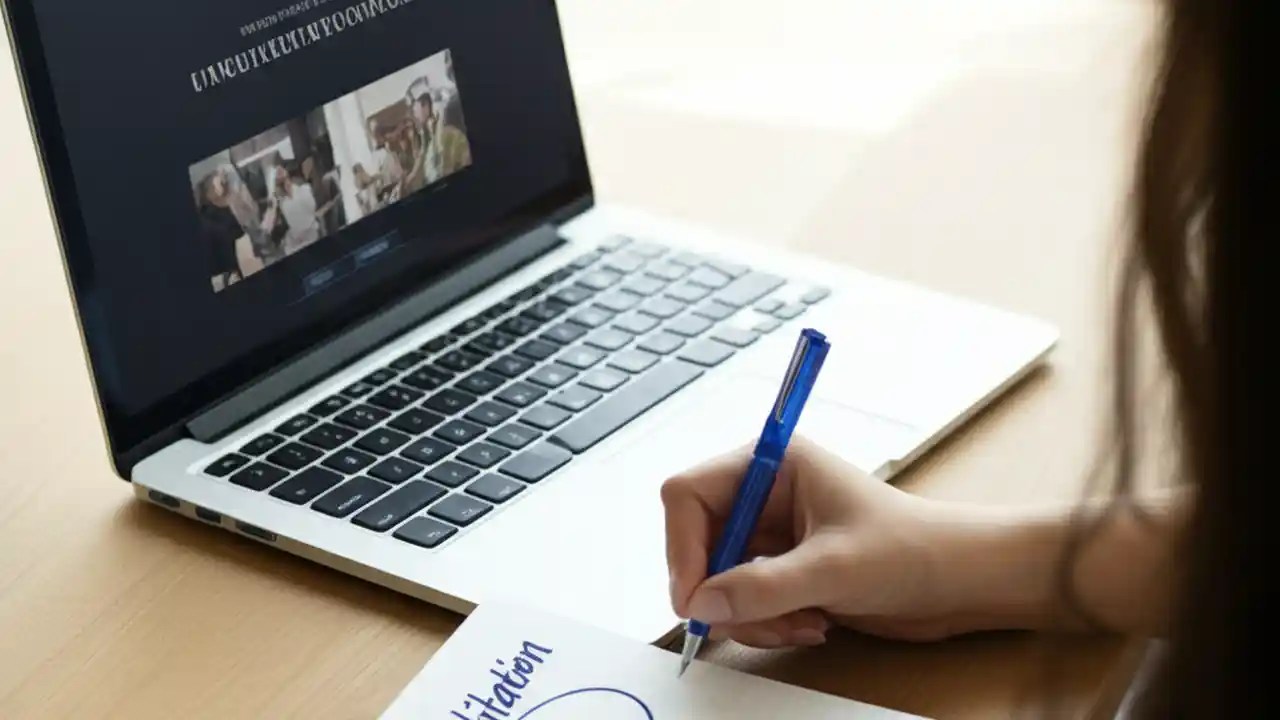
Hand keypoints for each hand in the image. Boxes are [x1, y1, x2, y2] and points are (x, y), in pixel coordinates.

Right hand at [662, 437, 1053, 647]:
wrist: (962, 581)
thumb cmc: (914, 551)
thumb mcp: (834, 569)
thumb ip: (763, 587)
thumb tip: (702, 605)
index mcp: (773, 463)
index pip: (689, 494)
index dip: (681, 546)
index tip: (694, 598)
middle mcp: (764, 492)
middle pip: (696, 541)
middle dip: (718, 591)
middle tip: (744, 623)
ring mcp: (771, 532)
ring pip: (716, 579)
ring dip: (747, 615)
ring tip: (797, 624)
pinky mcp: (782, 568)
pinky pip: (742, 600)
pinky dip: (764, 622)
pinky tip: (810, 623)